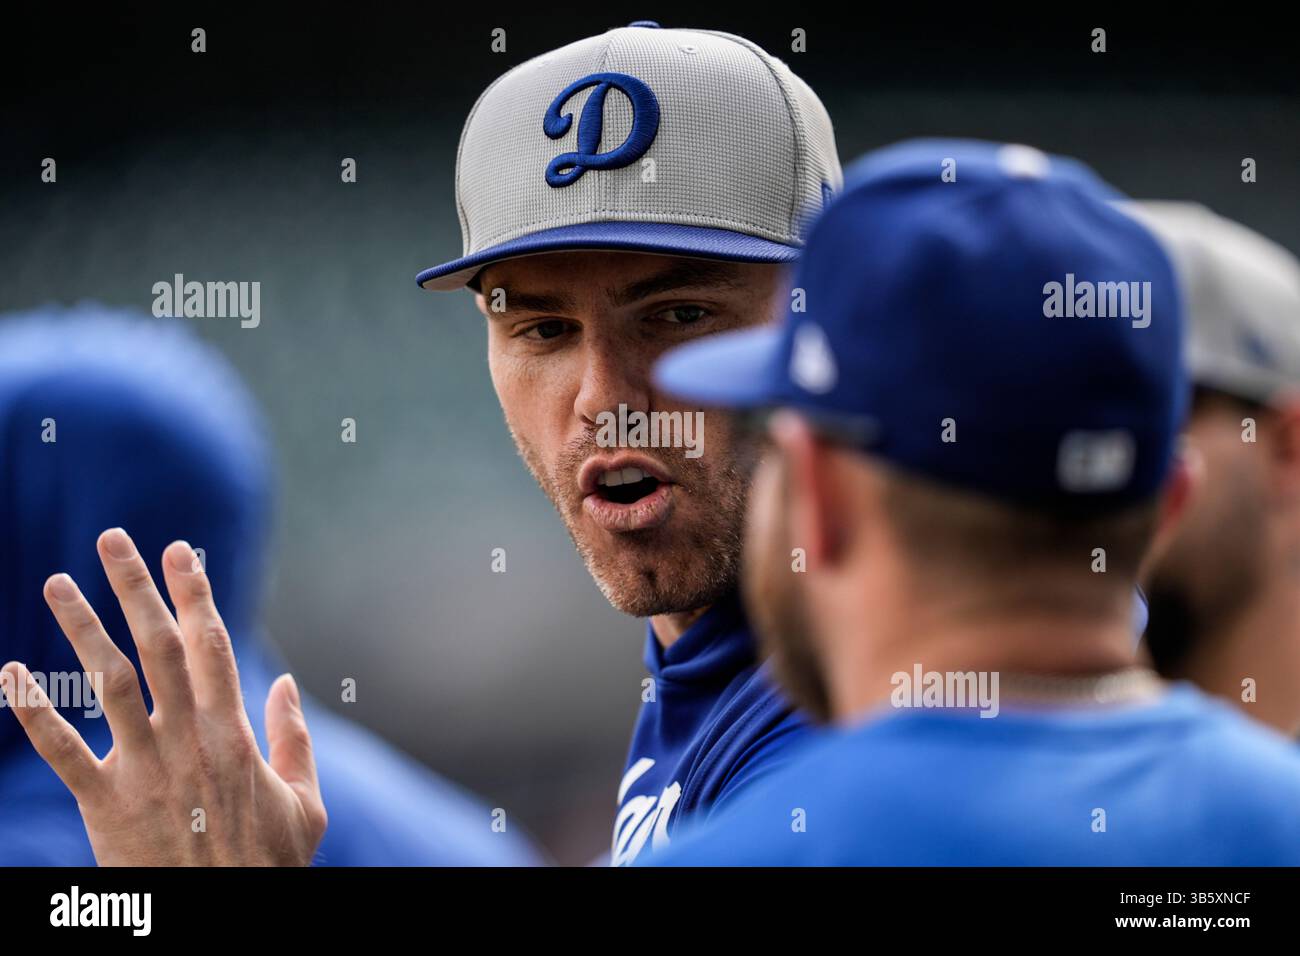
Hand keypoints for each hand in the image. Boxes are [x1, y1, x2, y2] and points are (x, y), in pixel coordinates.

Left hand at [0, 528, 325, 865]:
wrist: (226, 922)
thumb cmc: (267, 868)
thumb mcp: (305, 804)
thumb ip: (295, 740)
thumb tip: (289, 684)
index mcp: (234, 734)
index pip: (212, 646)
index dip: (195, 593)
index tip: (179, 550)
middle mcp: (187, 740)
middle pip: (159, 647)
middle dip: (136, 589)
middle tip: (113, 540)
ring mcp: (144, 770)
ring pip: (109, 684)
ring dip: (80, 629)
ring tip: (56, 583)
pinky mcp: (106, 806)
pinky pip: (60, 753)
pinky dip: (33, 711)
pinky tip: (9, 672)